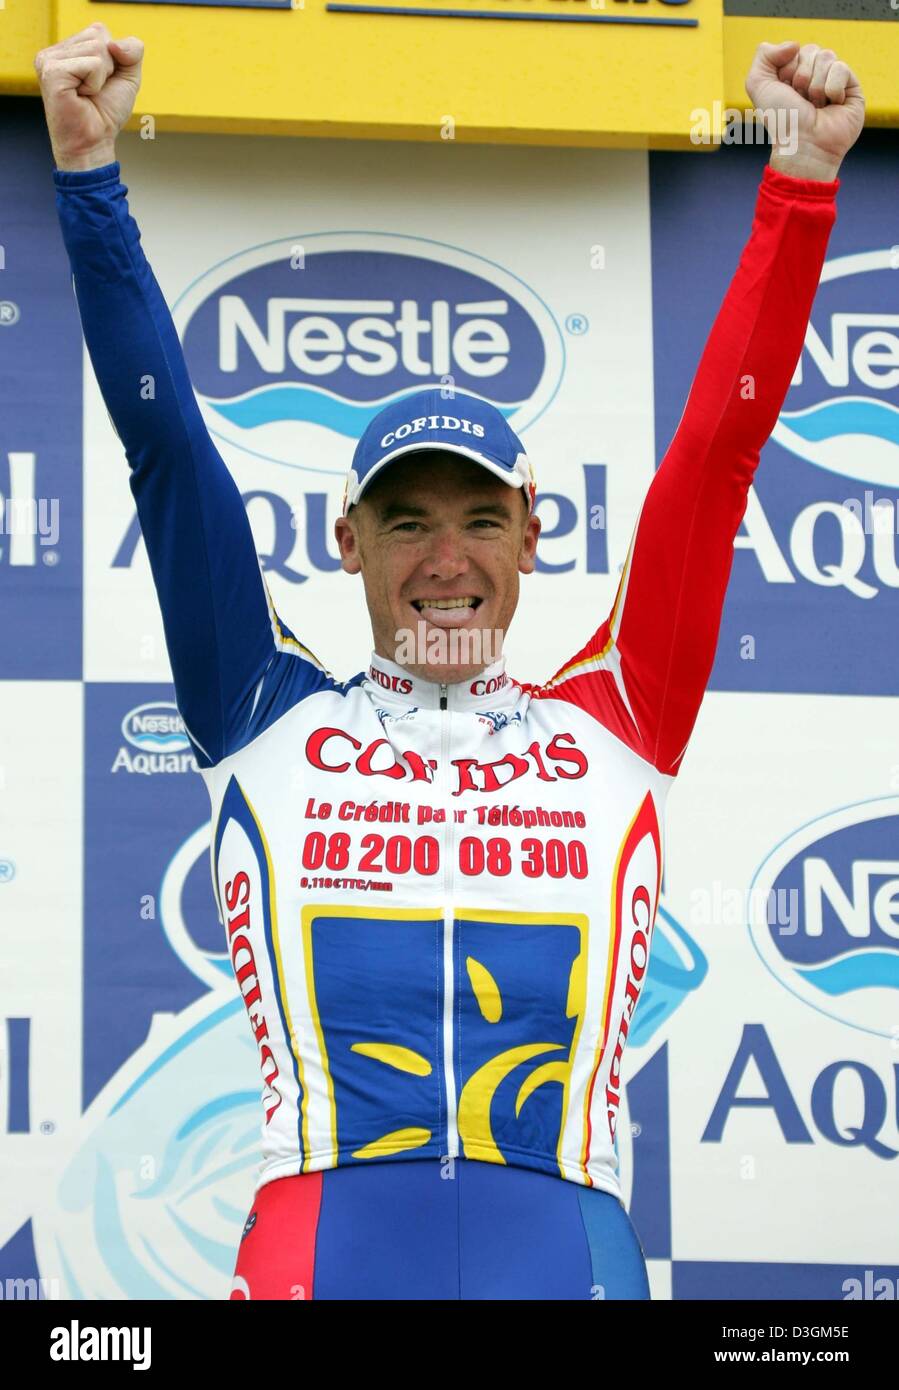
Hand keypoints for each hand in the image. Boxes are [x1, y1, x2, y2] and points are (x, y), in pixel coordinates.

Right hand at [34, 21, 143, 171]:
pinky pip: (92, 64)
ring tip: (87, 94)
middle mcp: (54, 51)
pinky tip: (81, 96)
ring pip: (97, 49)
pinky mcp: (52, 72)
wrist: (94, 143)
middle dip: (108, 68)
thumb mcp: (128, 77)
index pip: (99, 31)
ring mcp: (49, 60)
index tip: (99, 83)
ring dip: (101, 78)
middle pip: (99, 37)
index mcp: (67, 49)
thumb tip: (114, 44)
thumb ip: (133, 51)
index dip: (112, 60)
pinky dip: (95, 84)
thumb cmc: (106, 113)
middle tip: (93, 91)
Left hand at [745, 40, 864, 181]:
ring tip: (815, 106)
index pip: (795, 49)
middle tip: (801, 100)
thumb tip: (794, 44)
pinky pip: (842, 68)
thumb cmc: (782, 121)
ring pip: (827, 57)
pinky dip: (832, 88)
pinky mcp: (852, 88)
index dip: (787, 69)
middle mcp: (814, 77)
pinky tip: (832, 105)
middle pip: (812, 50)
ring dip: (815, 85)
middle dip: (801, 76)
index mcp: (793, 74)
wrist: (803, 145)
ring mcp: (834, 82)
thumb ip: (764, 55)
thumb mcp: (758, 85)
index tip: (786, 92)